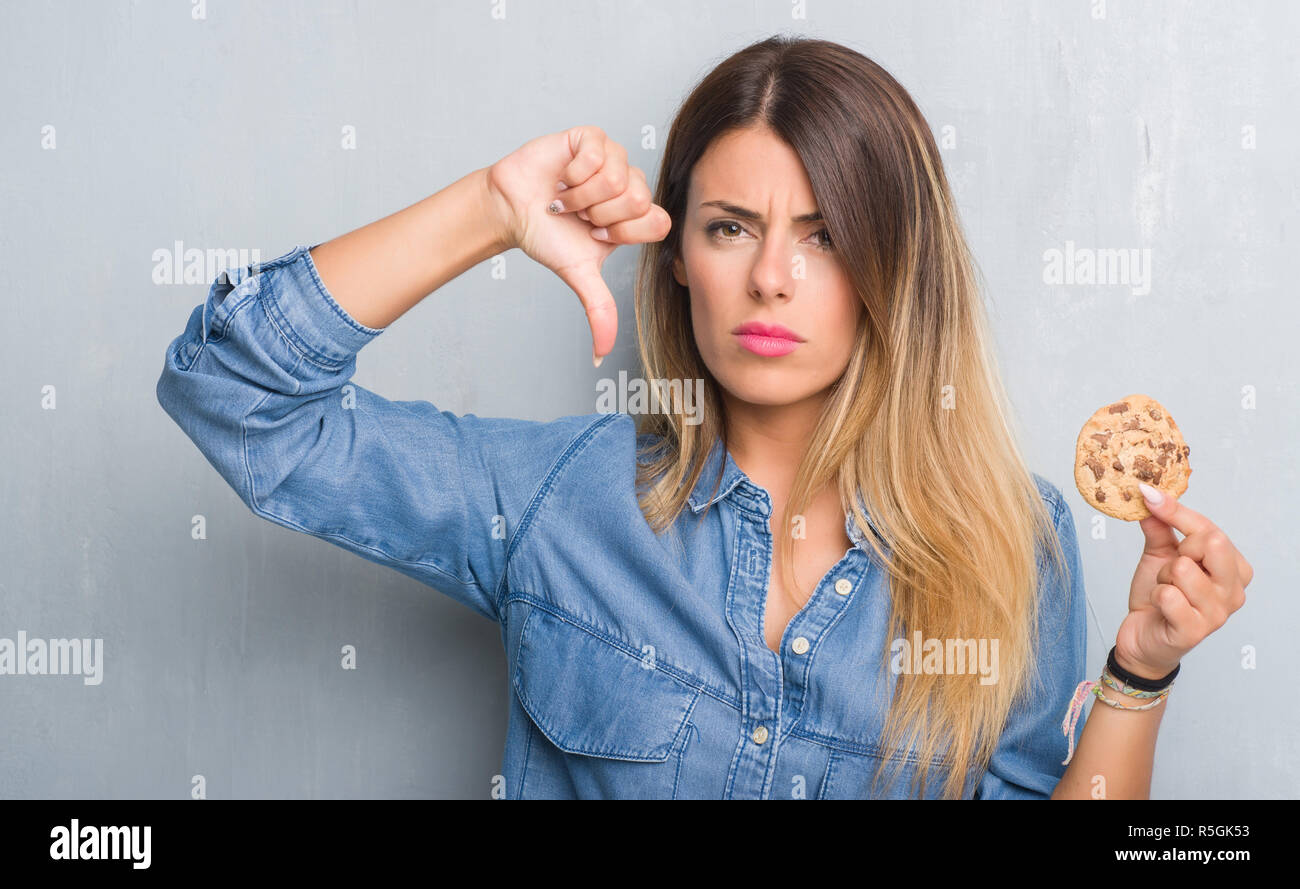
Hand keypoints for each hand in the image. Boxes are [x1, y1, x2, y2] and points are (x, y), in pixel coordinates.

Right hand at [484, 125, 671, 362]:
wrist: (512, 210)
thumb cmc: (548, 237)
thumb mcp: (580, 275)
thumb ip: (599, 311)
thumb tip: (601, 355)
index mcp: (637, 215)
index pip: (657, 222)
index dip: (623, 232)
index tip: (596, 234)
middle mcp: (630, 184)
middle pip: (639, 199)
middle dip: (599, 214)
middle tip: (579, 216)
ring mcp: (613, 158)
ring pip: (618, 177)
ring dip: (582, 195)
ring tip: (566, 198)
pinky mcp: (591, 138)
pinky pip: (597, 153)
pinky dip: (573, 173)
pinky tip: (562, 177)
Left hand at [1115, 483, 1252, 679]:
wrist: (1143, 638)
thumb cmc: (1158, 597)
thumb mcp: (1159, 556)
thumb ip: (1160, 527)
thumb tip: (1151, 496)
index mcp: (1234, 569)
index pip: (1211, 529)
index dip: (1177, 511)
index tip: (1149, 495)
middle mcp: (1234, 591)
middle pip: (1211, 542)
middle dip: (1179, 550)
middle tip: (1170, 568)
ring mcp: (1218, 613)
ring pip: (1183, 569)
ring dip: (1162, 578)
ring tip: (1164, 590)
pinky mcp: (1195, 631)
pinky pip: (1168, 595)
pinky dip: (1154, 596)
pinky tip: (1159, 608)